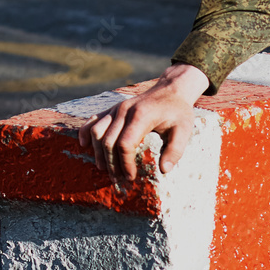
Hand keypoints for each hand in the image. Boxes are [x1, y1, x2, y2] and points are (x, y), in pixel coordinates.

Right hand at [78, 63, 209, 180]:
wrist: (171, 89)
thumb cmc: (178, 112)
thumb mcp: (184, 130)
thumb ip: (176, 150)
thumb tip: (164, 170)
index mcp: (141, 116)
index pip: (125, 144)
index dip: (125, 163)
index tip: (131, 177)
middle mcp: (124, 110)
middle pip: (108, 141)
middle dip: (111, 163)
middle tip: (118, 180)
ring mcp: (116, 108)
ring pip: (97, 131)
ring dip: (98, 153)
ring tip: (104, 169)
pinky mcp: (112, 108)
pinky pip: (93, 120)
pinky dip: (85, 133)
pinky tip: (84, 145)